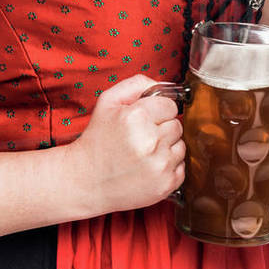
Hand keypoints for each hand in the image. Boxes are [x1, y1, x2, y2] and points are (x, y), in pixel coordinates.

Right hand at [69, 74, 185, 215]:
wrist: (87, 181)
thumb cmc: (97, 140)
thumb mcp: (107, 102)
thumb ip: (135, 85)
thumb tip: (161, 85)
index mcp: (136, 117)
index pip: (170, 105)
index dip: (157, 111)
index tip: (145, 120)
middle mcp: (150, 141)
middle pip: (177, 125)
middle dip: (162, 129)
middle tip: (141, 138)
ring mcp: (160, 165)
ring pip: (181, 146)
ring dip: (167, 148)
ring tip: (144, 154)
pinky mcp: (166, 184)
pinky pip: (181, 167)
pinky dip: (168, 167)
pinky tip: (148, 167)